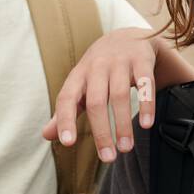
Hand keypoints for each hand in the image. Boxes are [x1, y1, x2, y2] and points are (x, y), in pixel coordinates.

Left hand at [43, 27, 158, 162]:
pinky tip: (146, 125)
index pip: (67, 98)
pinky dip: (146, 104)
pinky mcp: (142, 60)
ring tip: (126, 148)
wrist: (128, 36)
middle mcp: (97, 67)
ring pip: (120, 95)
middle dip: (102, 132)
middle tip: (108, 158)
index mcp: (78, 75)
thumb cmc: (100, 69)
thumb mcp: (80, 85)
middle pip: (96, 101)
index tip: (68, 143)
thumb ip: (66, 110)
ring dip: (123, 124)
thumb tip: (46, 135)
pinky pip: (145, 83)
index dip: (66, 120)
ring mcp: (120, 62)